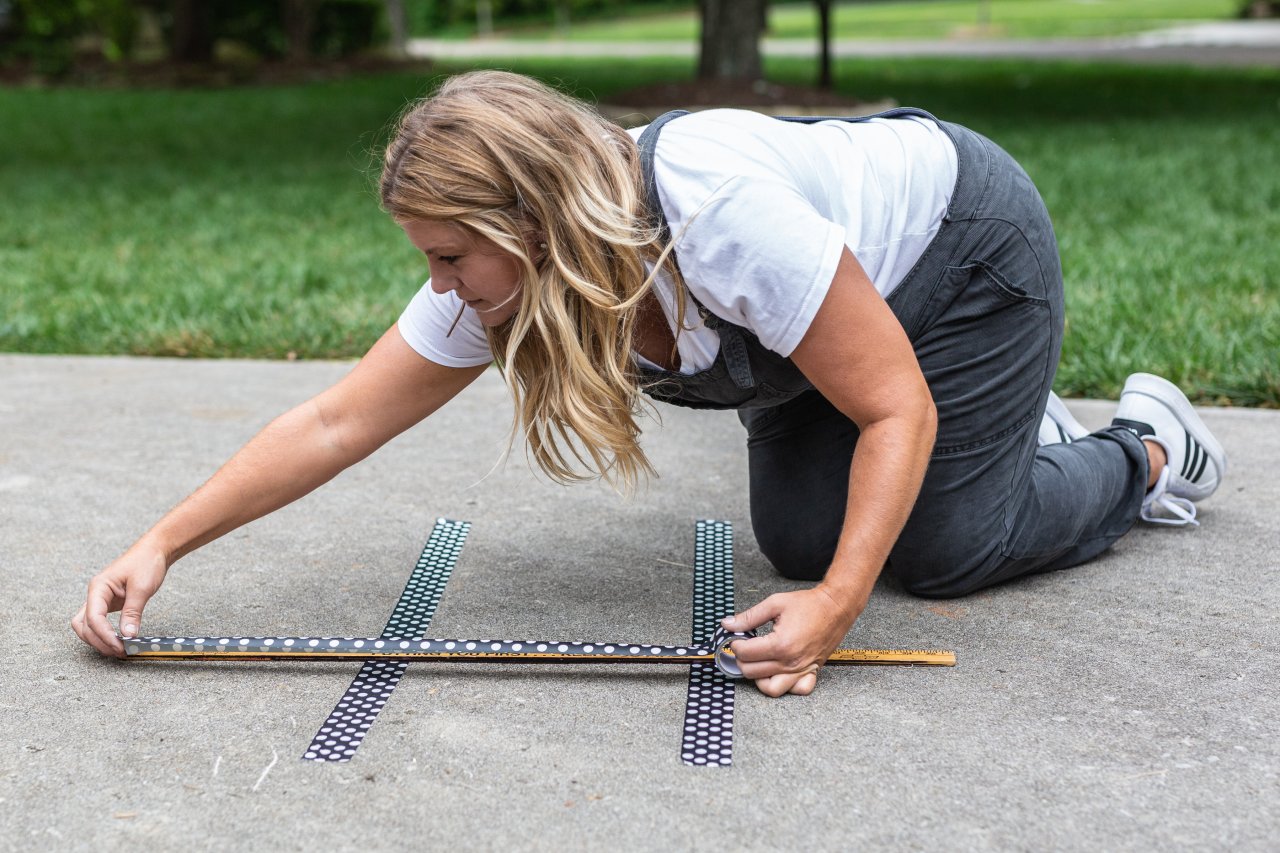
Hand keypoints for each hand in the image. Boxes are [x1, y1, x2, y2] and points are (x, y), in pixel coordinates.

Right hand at [71, 545, 168, 657]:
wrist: (154, 551)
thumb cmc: (146, 562)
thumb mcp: (142, 587)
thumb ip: (133, 612)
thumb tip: (128, 635)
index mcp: (99, 587)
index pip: (93, 617)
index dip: (104, 635)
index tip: (120, 646)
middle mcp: (95, 595)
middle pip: (84, 626)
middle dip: (99, 641)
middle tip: (119, 652)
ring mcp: (99, 600)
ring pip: (87, 626)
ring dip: (99, 640)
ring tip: (119, 650)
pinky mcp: (108, 605)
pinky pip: (98, 623)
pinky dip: (104, 634)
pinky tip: (118, 641)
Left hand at [720, 585, 860, 696]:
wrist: (835, 607)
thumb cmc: (808, 605)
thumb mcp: (774, 604)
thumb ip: (749, 617)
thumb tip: (728, 624)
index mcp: (780, 644)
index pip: (745, 654)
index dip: (735, 645)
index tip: (736, 638)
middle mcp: (790, 662)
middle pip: (752, 672)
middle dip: (742, 660)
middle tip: (744, 648)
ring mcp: (802, 670)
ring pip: (771, 689)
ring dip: (759, 678)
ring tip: (758, 663)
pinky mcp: (812, 671)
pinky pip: (797, 690)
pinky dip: (786, 687)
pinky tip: (779, 673)